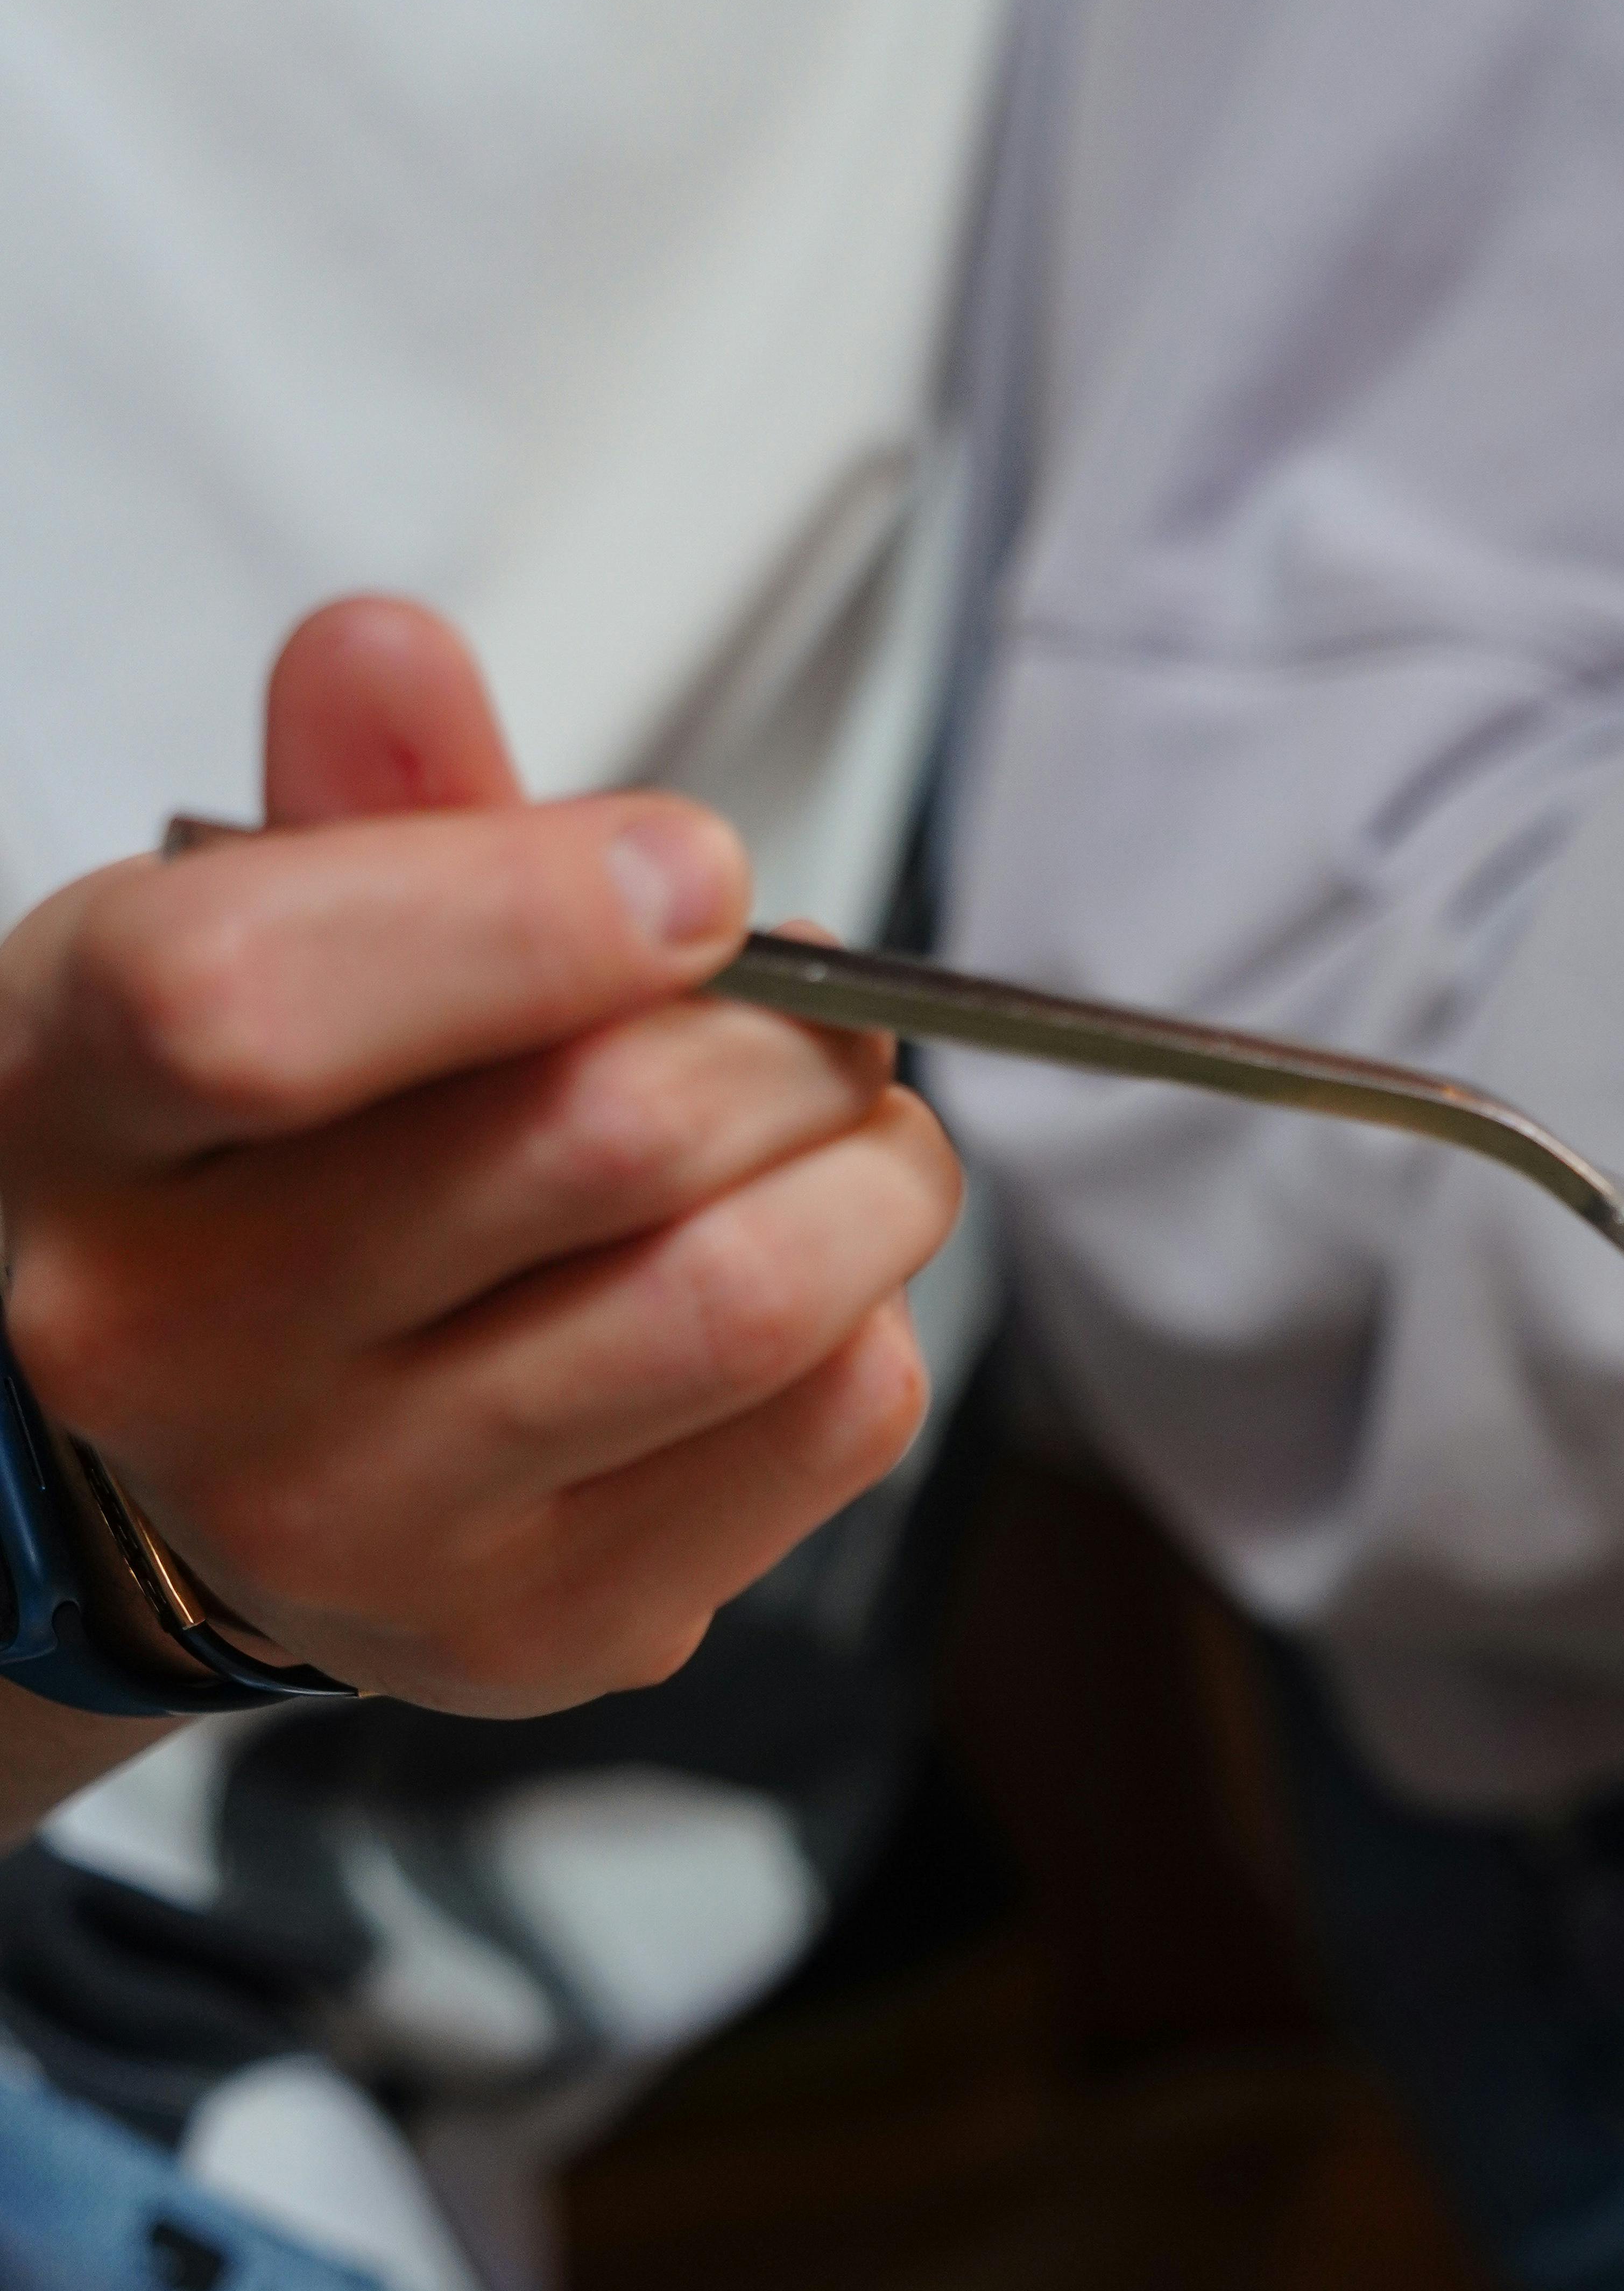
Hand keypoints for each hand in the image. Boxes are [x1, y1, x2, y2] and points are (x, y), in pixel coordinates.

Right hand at [0, 597, 957, 1713]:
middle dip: (783, 1040)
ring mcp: (356, 1522)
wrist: (188, 1456)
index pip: (261, 1001)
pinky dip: (875, 1325)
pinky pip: (820, 1437)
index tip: (696, 871)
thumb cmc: (249, 1163)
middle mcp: (173, 1348)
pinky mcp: (530, 1632)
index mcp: (63, 1118)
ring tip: (858, 1128)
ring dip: (872, 1179)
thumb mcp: (243, 942)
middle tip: (830, 1010)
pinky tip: (816, 1281)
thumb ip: (349, 804)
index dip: (531, 909)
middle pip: (588, 1141)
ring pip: (740, 1301)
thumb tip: (390, 658)